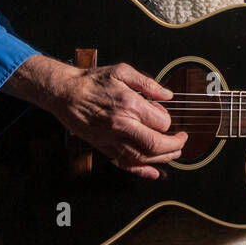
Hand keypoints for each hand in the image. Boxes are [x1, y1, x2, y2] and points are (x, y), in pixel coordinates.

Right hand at [9, 55, 187, 179]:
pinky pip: (126, 164)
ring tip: (174, 153)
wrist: (64, 94)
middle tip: (181, 140)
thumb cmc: (92, 82)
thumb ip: (147, 83)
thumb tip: (167, 94)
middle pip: (155, 144)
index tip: (163, 114)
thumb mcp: (122, 72)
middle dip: (174, 145)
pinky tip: (154, 172)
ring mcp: (111, 139)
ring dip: (163, 159)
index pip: (161, 121)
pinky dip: (142, 171)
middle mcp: (121, 125)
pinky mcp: (104, 147)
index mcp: (129, 105)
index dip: (167, 119)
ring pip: (143, 158)